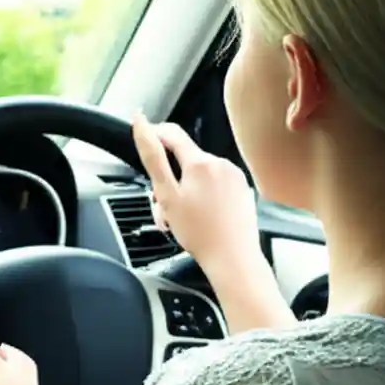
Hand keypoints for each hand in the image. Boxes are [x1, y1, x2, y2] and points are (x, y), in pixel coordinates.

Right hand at [132, 112, 261, 276]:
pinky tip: (202, 216)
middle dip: (170, 175)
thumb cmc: (199, 232)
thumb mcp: (167, 195)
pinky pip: (216, 184)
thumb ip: (152, 157)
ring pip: (201, 173)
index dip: (153, 134)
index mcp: (200, 162)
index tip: (144, 142)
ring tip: (182, 215)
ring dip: (187, 187)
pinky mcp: (242, 190)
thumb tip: (142, 125)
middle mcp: (221, 164)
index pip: (172, 133)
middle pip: (185, 159)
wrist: (233, 258)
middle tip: (163, 204)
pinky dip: (205, 195)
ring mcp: (234, 177)